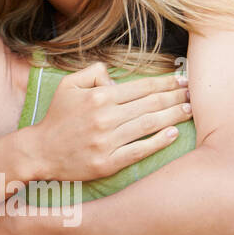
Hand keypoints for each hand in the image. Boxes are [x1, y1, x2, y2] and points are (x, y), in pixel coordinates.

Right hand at [31, 63, 189, 180]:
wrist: (40, 151)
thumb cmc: (56, 117)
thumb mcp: (67, 85)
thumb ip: (91, 72)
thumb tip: (114, 76)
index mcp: (98, 96)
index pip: (141, 86)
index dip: (165, 82)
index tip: (181, 79)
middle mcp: (105, 117)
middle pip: (150, 104)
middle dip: (175, 96)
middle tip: (193, 93)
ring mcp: (107, 141)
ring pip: (149, 125)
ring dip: (173, 116)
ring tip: (189, 110)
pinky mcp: (108, 162)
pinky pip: (139, 150)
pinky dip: (158, 142)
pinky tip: (173, 134)